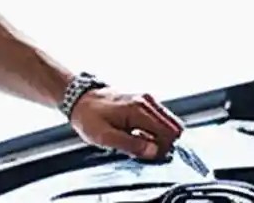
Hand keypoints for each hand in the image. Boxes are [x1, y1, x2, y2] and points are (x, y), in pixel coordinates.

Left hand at [69, 87, 183, 159]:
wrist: (79, 98)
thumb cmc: (89, 118)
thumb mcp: (104, 137)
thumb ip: (130, 145)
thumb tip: (155, 152)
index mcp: (139, 109)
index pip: (170, 133)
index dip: (163, 149)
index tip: (148, 156)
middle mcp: (147, 101)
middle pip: (174, 128)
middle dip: (163, 144)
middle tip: (142, 150)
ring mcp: (147, 99)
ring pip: (169, 124)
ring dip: (158, 137)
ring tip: (137, 141)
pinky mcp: (144, 100)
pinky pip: (160, 119)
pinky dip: (154, 130)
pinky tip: (137, 134)